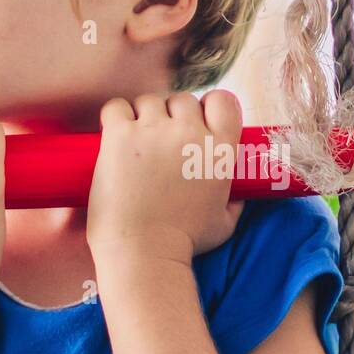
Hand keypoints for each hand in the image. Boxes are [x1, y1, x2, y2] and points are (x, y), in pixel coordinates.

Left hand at [86, 90, 245, 267]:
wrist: (143, 253)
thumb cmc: (184, 243)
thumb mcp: (225, 223)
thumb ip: (234, 201)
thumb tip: (238, 194)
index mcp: (219, 150)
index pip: (223, 100)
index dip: (208, 107)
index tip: (197, 122)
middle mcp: (189, 133)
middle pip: (182, 100)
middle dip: (172, 116)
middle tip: (160, 142)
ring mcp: (153, 131)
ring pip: (149, 101)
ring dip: (143, 117)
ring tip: (136, 145)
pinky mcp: (120, 135)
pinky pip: (116, 108)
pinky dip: (115, 118)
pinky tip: (115, 136)